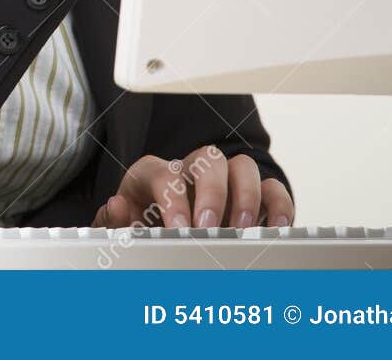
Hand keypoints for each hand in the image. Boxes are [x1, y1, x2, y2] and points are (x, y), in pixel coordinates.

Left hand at [90, 147, 294, 229]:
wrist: (158, 233)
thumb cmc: (139, 225)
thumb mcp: (119, 226)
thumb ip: (113, 220)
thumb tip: (118, 205)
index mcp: (153, 174)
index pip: (164, 172)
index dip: (173, 198)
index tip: (180, 227)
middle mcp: (190, 170)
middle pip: (207, 158)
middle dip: (212, 193)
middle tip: (211, 229)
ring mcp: (223, 181)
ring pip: (243, 166)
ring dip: (247, 197)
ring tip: (242, 230)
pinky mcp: (252, 199)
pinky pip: (273, 189)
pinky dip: (279, 206)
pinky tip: (274, 229)